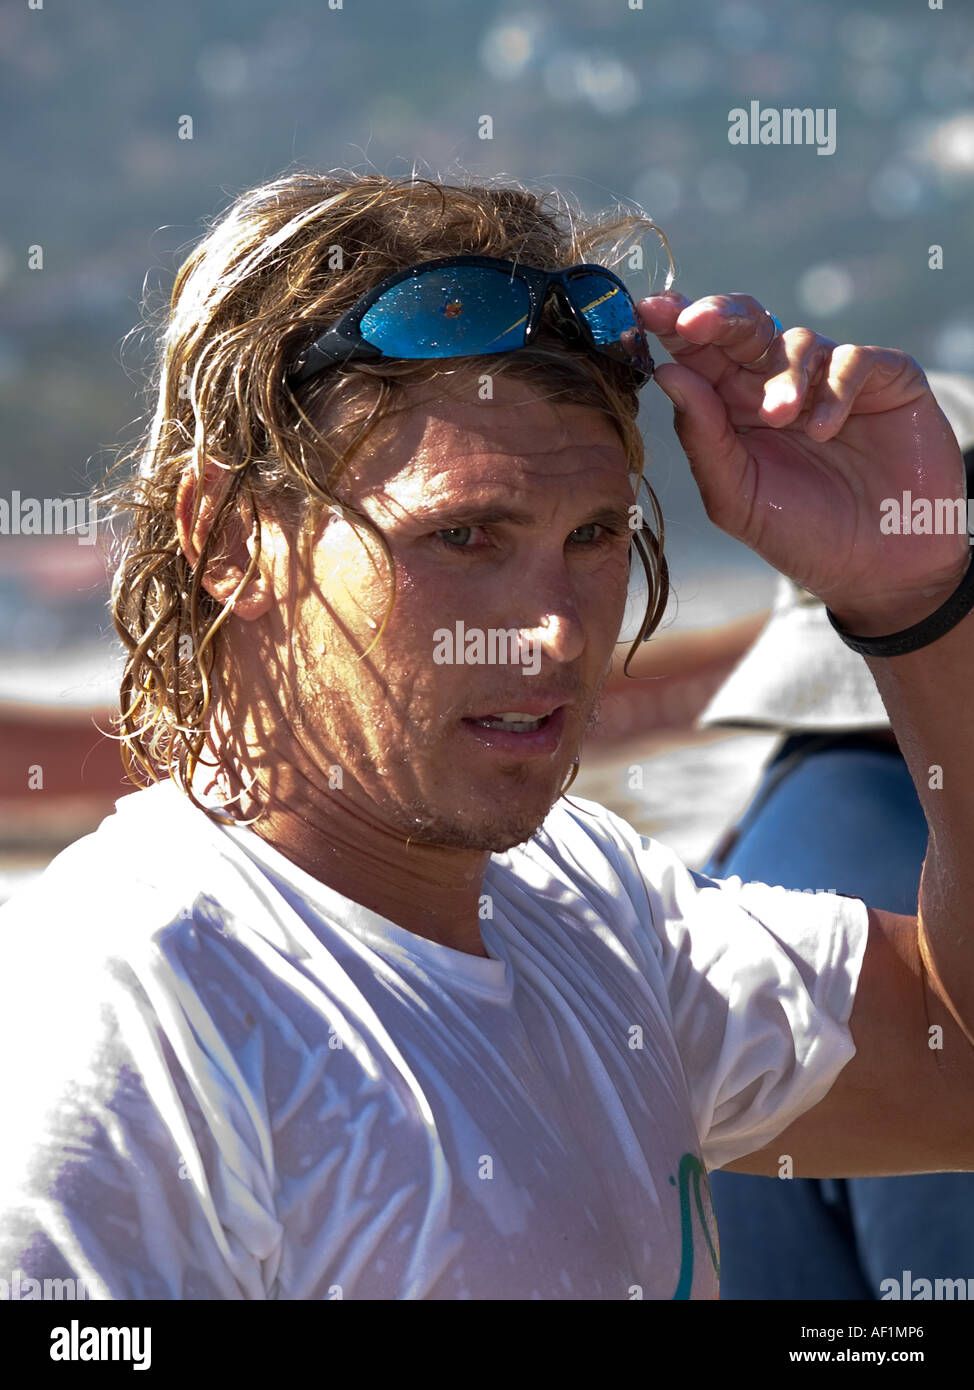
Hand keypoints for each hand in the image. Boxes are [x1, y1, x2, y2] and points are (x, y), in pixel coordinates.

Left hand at [638, 291, 967, 633]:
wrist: (879, 568)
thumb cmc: (801, 534)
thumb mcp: (737, 496)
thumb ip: (703, 437)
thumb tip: (668, 373)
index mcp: (733, 407)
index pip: (700, 354)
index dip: (674, 326)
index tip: (646, 312)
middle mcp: (779, 383)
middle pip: (744, 326)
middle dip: (717, 317)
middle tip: (694, 322)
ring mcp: (831, 377)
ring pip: (796, 341)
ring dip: (782, 376)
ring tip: (781, 417)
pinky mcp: (885, 378)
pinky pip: (852, 359)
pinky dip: (834, 387)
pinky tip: (825, 430)